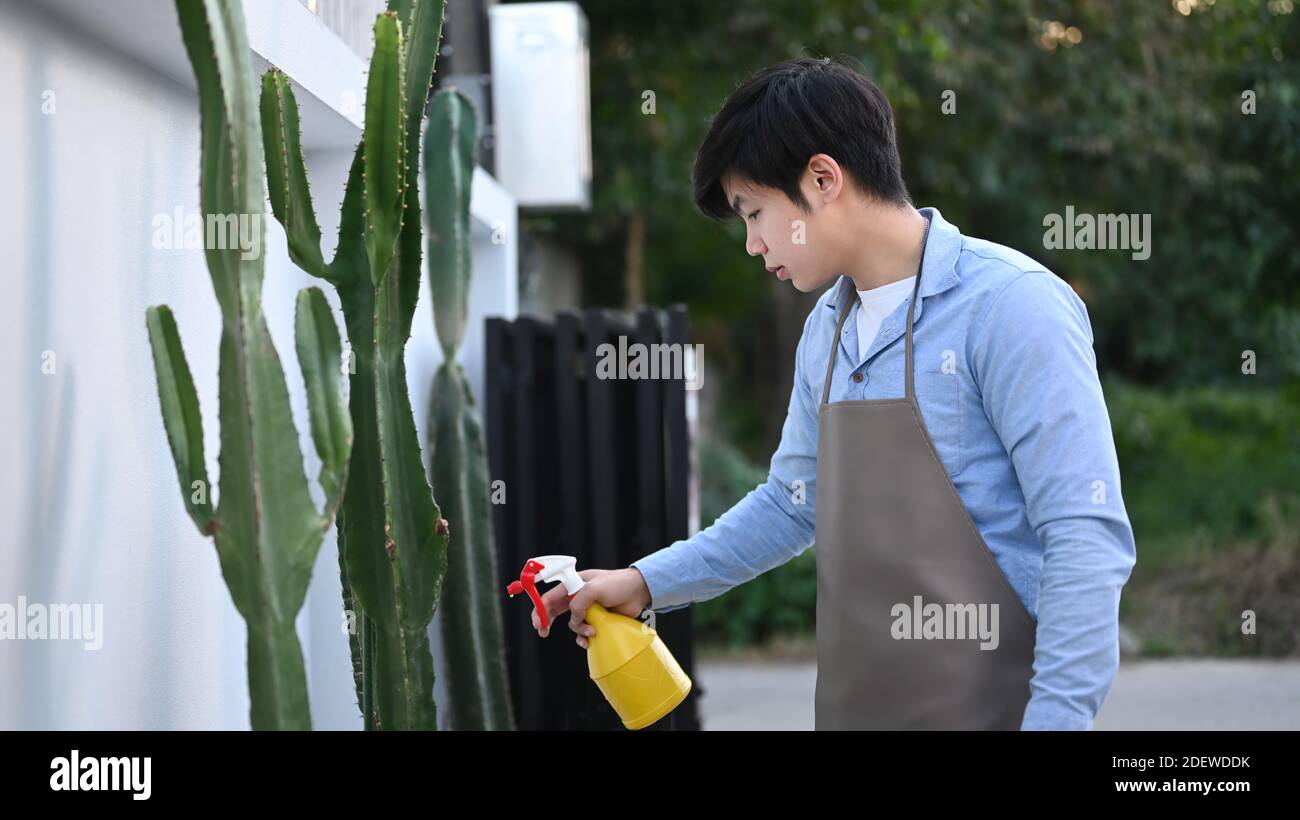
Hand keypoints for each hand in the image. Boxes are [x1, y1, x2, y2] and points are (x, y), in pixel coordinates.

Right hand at [530, 568, 652, 647]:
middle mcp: (577, 597)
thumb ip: (579, 603)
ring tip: (592, 631)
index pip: (550, 597)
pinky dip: (584, 638)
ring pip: (572, 625)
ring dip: (579, 631)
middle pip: (555, 611)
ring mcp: (587, 609)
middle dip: (547, 622)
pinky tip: (591, 639)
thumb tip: (574, 619)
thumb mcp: (594, 588)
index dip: (541, 609)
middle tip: (543, 632)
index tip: (539, 623)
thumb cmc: (618, 584)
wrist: (638, 592)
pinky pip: (584, 632)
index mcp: (573, 585)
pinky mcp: (597, 620)